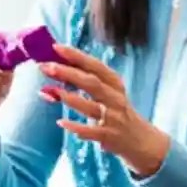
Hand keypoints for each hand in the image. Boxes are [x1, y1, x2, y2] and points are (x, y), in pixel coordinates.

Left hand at [39, 44, 168, 176]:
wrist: (139, 139)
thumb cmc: (116, 110)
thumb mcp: (107, 92)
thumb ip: (84, 81)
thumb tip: (55, 69)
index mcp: (114, 83)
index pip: (95, 65)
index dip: (76, 56)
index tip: (56, 47)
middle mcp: (115, 98)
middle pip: (92, 83)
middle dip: (69, 73)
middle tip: (47, 67)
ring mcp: (113, 118)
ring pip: (91, 106)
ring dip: (71, 98)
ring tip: (52, 91)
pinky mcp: (109, 136)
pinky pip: (91, 132)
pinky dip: (76, 127)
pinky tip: (61, 122)